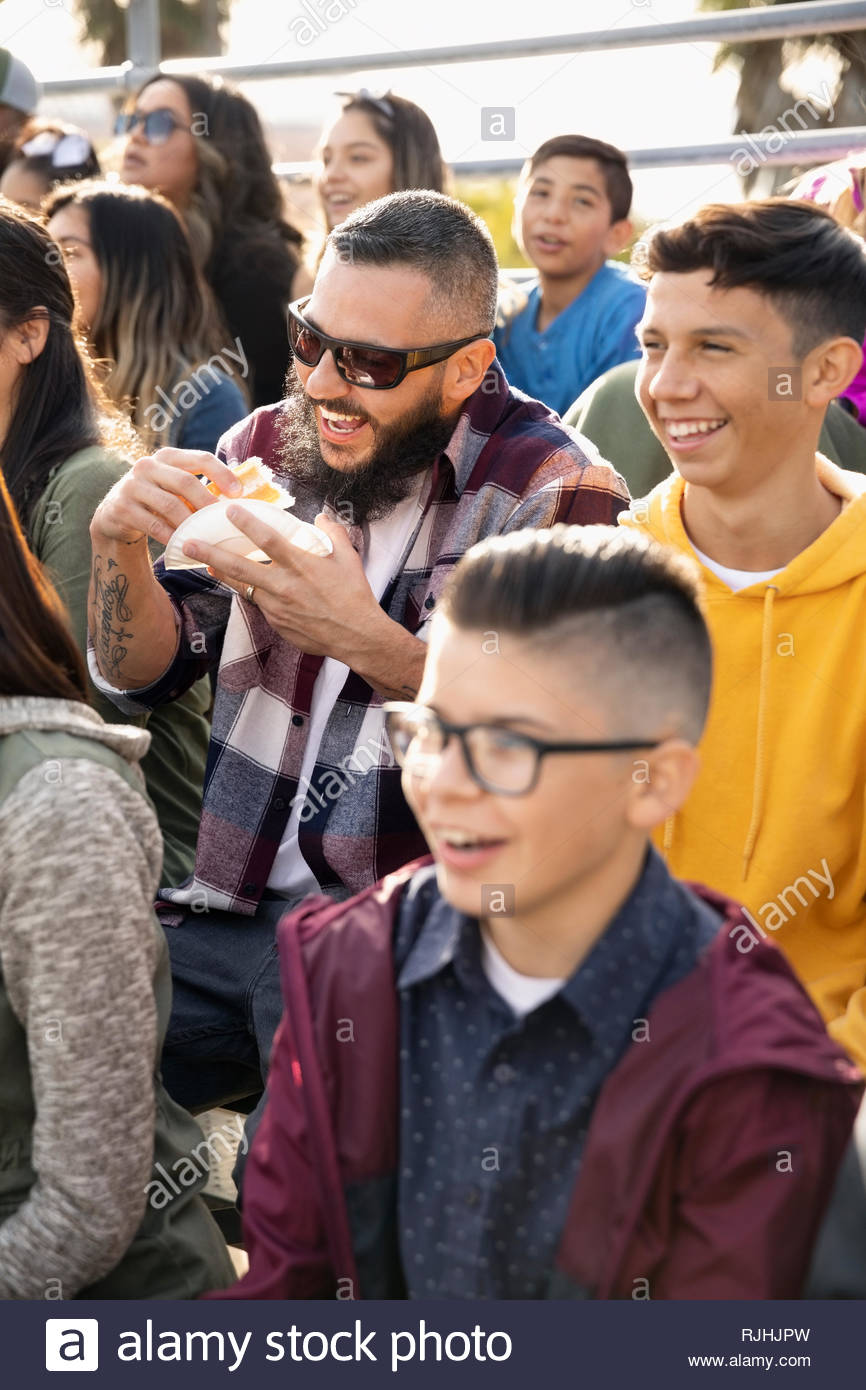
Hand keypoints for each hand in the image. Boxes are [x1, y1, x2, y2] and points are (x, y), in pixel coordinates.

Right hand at [90, 447, 243, 547]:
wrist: (115, 515)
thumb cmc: (157, 500)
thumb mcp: (174, 487)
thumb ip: (199, 486)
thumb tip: (241, 498)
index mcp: (167, 456)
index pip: (200, 458)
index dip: (222, 474)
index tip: (239, 493)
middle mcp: (147, 466)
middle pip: (186, 482)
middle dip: (208, 503)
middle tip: (224, 521)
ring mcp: (132, 486)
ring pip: (170, 505)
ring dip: (191, 524)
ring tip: (207, 537)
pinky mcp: (121, 508)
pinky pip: (153, 525)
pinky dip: (172, 536)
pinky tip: (185, 545)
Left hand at [182, 508, 386, 661]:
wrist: (356, 636)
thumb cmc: (355, 595)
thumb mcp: (349, 559)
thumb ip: (333, 533)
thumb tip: (322, 517)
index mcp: (300, 565)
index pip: (267, 539)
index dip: (245, 523)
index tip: (228, 510)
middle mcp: (283, 585)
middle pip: (239, 567)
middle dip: (210, 553)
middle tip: (187, 543)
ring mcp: (276, 607)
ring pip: (244, 587)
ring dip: (223, 575)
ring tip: (206, 565)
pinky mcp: (276, 623)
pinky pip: (260, 604)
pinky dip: (255, 593)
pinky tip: (251, 587)